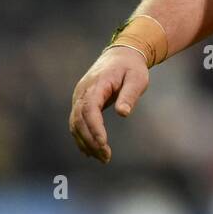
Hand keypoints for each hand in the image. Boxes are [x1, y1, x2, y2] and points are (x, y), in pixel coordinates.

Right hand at [68, 46, 150, 162]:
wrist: (120, 55)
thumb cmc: (131, 68)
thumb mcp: (137, 78)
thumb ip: (129, 95)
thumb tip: (123, 113)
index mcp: (97, 84)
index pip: (90, 108)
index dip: (94, 127)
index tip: (103, 143)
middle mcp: (83, 91)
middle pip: (80, 119)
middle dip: (90, 140)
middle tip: (106, 157)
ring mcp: (79, 97)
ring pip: (75, 123)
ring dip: (85, 142)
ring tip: (102, 158)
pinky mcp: (80, 102)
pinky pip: (76, 122)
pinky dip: (81, 137)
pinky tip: (90, 152)